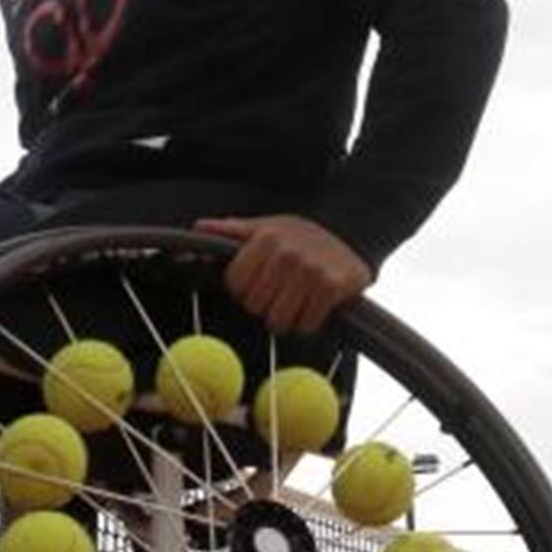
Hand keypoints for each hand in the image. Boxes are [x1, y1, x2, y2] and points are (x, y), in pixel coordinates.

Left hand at [192, 214, 372, 334]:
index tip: (259, 283)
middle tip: (281, 292)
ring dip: (287, 318)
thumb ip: (232, 231)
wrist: (353, 235)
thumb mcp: (267, 227)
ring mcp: (310, 271)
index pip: (236, 285)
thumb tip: (198, 227)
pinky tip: (314, 305)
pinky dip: (309, 322)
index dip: (245, 290)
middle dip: (265, 305)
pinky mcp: (331, 287)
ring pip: (279, 320)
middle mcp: (286, 253)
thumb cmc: (302, 236)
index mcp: (265, 238)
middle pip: (255, 306)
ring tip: (296, 300)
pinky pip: (306, 324)